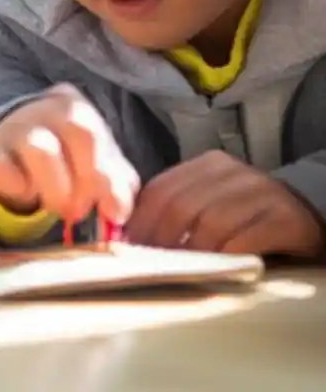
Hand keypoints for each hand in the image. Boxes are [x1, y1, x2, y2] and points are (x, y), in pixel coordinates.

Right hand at [0, 83, 139, 224]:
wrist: (4, 157)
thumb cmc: (59, 160)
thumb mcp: (92, 167)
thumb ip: (114, 184)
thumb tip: (118, 211)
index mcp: (73, 106)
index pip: (97, 134)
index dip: (108, 177)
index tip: (115, 212)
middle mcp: (43, 107)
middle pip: (80, 135)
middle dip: (88, 182)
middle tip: (82, 211)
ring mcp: (11, 126)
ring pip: (43, 151)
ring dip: (57, 189)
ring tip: (56, 205)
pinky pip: (5, 172)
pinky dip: (20, 190)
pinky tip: (26, 193)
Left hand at [125, 150, 324, 256]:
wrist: (308, 221)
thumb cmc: (248, 220)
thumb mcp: (210, 206)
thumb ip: (175, 213)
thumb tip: (129, 237)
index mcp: (209, 165)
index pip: (161, 189)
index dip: (140, 221)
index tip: (128, 248)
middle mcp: (235, 172)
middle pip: (181, 205)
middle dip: (161, 239)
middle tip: (152, 265)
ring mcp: (263, 193)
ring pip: (211, 223)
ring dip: (192, 252)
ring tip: (181, 271)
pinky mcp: (287, 219)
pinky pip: (245, 240)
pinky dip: (224, 257)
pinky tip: (217, 270)